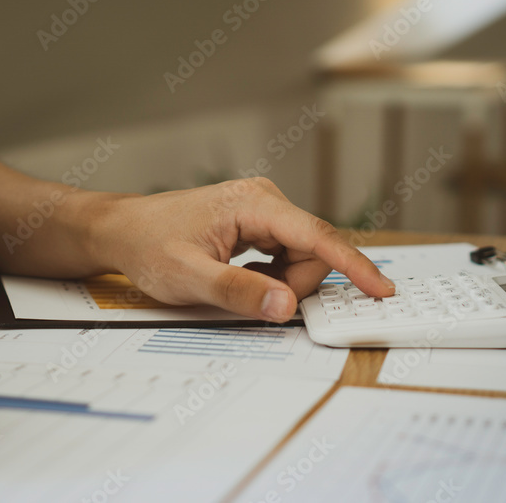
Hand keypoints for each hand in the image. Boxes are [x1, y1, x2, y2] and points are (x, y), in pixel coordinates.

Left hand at [93, 178, 394, 322]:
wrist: (125, 231)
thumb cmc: (149, 245)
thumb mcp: (188, 277)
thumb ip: (238, 292)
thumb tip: (285, 305)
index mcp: (253, 203)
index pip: (317, 235)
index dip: (353, 265)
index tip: (381, 289)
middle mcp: (264, 200)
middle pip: (313, 251)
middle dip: (296, 285)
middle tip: (256, 301)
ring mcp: (262, 212)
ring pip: (302, 256)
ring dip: (284, 282)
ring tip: (240, 287)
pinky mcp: (258, 225)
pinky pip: (287, 256)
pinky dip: (276, 276)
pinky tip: (247, 279)